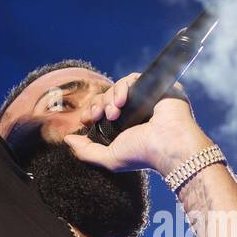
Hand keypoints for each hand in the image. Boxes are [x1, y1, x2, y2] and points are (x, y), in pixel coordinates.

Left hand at [63, 73, 214, 177]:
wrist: (168, 145)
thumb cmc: (143, 154)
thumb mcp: (109, 158)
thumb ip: (86, 152)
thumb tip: (68, 139)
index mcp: (126, 126)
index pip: (102, 110)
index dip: (91, 112)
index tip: (87, 120)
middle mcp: (135, 111)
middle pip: (107, 97)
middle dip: (98, 105)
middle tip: (99, 116)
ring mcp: (146, 98)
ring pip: (118, 88)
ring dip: (109, 98)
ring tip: (113, 112)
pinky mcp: (156, 86)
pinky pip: (133, 78)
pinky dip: (123, 87)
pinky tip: (122, 101)